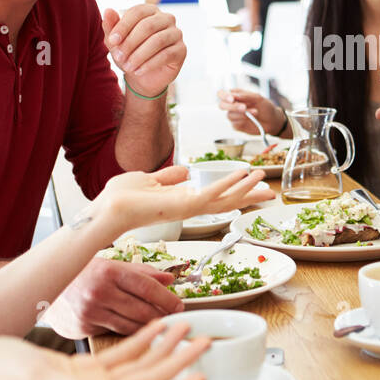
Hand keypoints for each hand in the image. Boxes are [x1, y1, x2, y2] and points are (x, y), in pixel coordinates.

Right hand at [0, 320, 209, 379]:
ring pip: (139, 367)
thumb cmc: (0, 378)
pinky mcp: (82, 371)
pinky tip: (157, 327)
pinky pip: (120, 356)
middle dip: (180, 363)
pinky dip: (141, 341)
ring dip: (165, 348)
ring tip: (187, 327)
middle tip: (205, 341)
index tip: (199, 375)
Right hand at [42, 256, 184, 339]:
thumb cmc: (80, 276)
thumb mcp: (110, 265)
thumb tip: (169, 279)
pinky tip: (138, 330)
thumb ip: (141, 272)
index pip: (147, 286)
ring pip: (131, 325)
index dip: (167, 298)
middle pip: (142, 309)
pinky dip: (130, 332)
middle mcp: (100, 292)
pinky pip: (116, 332)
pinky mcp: (85, 328)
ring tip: (160, 324)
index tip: (179, 305)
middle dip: (163, 315)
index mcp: (109, 271)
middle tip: (175, 317)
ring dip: (150, 327)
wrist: (45, 291)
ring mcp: (91, 312)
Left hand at [97, 165, 273, 233]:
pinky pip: (213, 195)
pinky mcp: (184, 205)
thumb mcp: (150, 179)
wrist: (109, 207)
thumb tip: (186, 170)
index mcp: (182, 201)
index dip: (234, 191)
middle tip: (270, 192)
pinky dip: (230, 184)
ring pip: (226, 200)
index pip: (215, 198)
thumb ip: (169, 176)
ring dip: (245, 188)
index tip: (250, 184)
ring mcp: (188, 208)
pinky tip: (244, 176)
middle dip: (249, 196)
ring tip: (262, 176)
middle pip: (227, 203)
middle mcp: (189, 207)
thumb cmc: (122, 197)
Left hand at [103, 6, 185, 98]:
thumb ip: (111, 26)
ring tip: (127, 67)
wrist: (142, 75)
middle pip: (148, 26)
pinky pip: (166, 55)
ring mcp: (176, 33)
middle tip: (118, 57)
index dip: (123, 26)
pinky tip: (138, 71)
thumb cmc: (129, 53)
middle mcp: (166, 18)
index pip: (137, 12)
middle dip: (130, 43)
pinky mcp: (182, 50)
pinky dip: (149, 64)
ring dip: (139, 55)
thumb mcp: (116, 42)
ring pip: (158, 41)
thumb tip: (107, 10)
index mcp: (150, 11)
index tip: (112, 41)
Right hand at [217, 88, 285, 136]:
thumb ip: (246, 95)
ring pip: (229, 115)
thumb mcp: (258, 98)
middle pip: (222, 105)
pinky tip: (253, 118)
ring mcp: (234, 116)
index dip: (223, 96)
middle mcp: (232, 106)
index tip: (231, 99)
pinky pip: (235, 123)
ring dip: (242, 113)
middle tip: (244, 107)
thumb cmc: (265, 107)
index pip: (222, 94)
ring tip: (255, 112)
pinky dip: (244, 120)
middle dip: (232, 106)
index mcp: (235, 96)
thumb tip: (234, 95)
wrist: (273, 120)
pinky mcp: (237, 126)